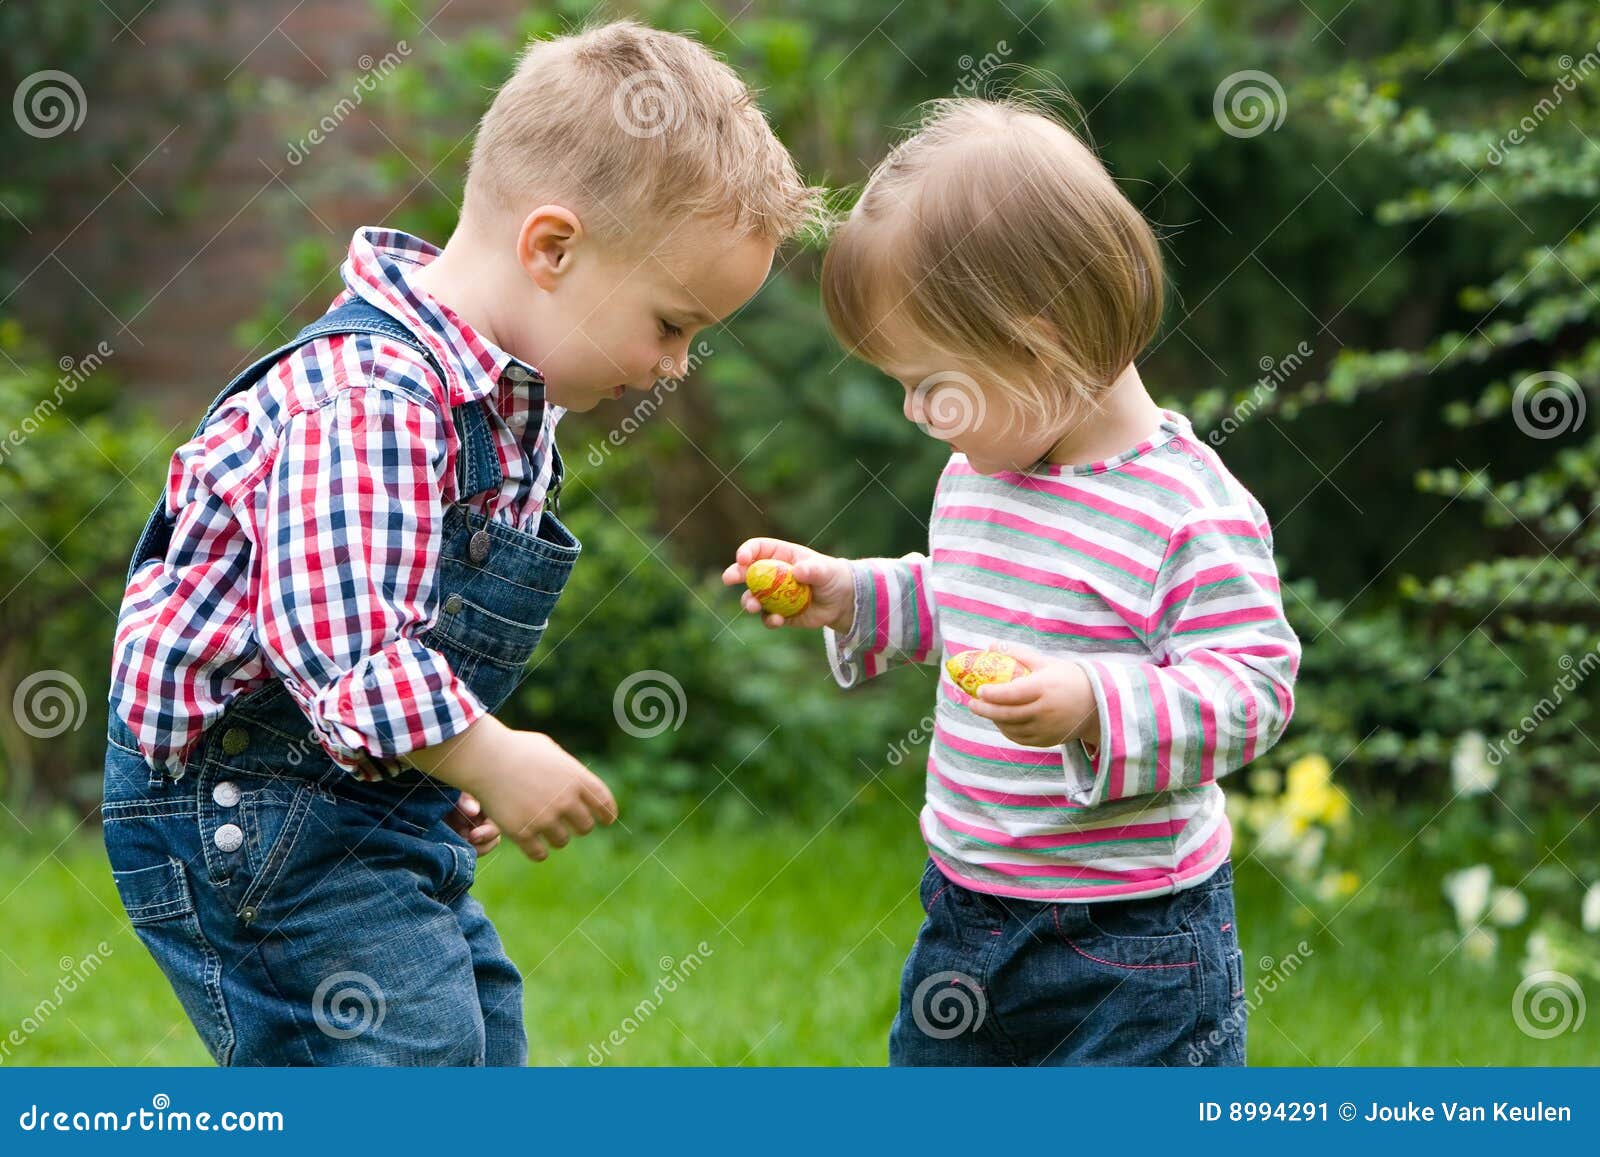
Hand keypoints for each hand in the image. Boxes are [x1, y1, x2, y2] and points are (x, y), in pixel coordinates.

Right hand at [411, 717, 618, 861]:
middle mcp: (565, 800)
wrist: (485, 758)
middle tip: (567, 822)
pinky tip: (533, 844)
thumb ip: (567, 770)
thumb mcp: (549, 750)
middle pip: (585, 827)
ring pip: (562, 841)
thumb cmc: (516, 749)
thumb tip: (577, 786)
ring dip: (555, 836)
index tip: (606, 820)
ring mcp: (544, 818)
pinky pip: (539, 854)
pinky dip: (538, 851)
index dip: (607, 814)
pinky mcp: (523, 832)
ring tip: (543, 826)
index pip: (604, 804)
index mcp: (576, 778)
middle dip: (578, 825)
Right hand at [722, 537, 855, 632]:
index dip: (747, 551)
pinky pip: (767, 617)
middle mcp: (772, 574)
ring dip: (749, 602)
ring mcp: (773, 595)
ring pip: (752, 597)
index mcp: (780, 556)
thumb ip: (813, 570)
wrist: (842, 602)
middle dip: (734, 574)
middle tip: (728, 579)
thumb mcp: (826, 570)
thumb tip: (797, 571)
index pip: (757, 548)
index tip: (742, 559)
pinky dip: (769, 620)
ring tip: (754, 607)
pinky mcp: (779, 613)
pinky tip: (778, 620)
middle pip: (746, 572)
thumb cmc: (833, 576)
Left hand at [965, 641, 1100, 748]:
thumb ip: (1019, 654)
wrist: (1098, 704)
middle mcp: (1045, 710)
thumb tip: (991, 646)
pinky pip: (1021, 738)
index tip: (978, 690)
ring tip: (986, 711)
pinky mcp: (1048, 740)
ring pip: (1012, 728)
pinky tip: (1001, 722)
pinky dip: (1008, 731)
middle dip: (985, 710)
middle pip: (1007, 714)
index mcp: (1044, 688)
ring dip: (995, 721)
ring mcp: (1046, 728)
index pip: (1011, 693)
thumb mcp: (1046, 663)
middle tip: (971, 704)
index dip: (992, 694)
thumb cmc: (1069, 679)